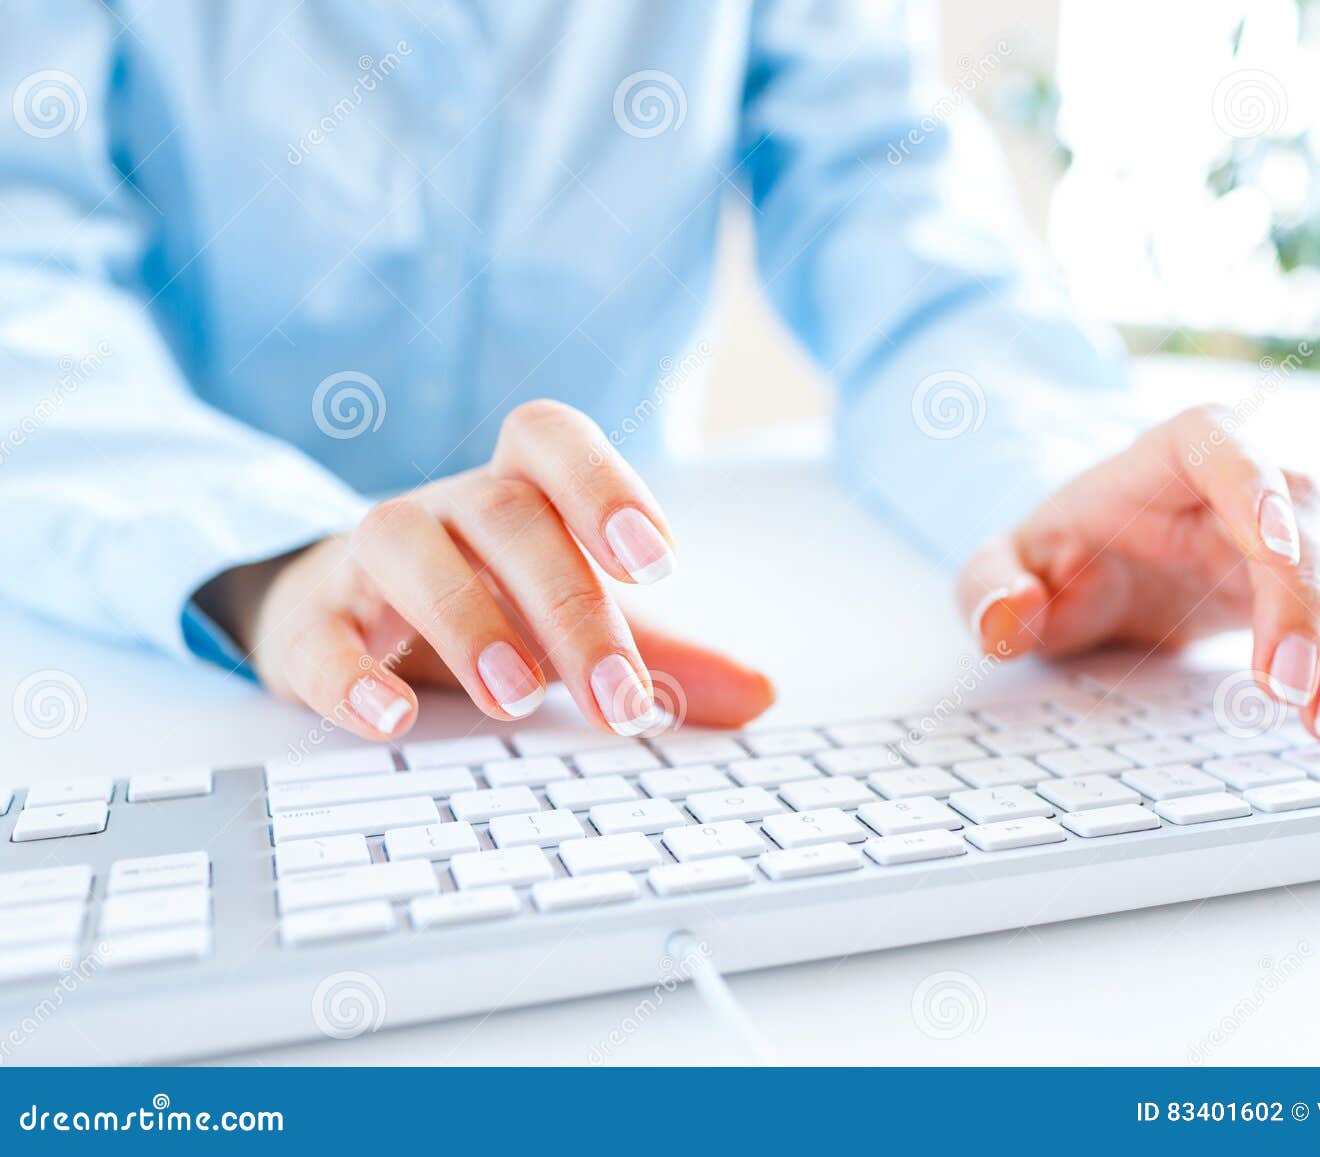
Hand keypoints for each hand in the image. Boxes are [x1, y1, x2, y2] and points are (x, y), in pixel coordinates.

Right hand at [206, 400, 774, 740]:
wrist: (348, 614)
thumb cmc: (488, 602)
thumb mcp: (576, 621)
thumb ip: (666, 653)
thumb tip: (761, 693)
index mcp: (517, 488)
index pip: (553, 439)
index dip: (605, 484)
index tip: (661, 559)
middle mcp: (446, 506)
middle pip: (506, 514)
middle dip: (569, 606)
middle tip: (620, 699)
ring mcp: (367, 557)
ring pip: (405, 546)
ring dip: (466, 620)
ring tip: (517, 700)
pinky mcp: (310, 622)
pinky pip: (319, 633)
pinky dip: (350, 673)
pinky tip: (392, 719)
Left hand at [956, 405, 1319, 741]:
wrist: (1098, 561)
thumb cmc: (1056, 552)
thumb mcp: (1003, 565)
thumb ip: (989, 588)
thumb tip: (1006, 619)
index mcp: (1172, 454)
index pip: (1224, 446)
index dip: (1255, 484)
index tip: (1271, 540)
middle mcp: (1249, 483)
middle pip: (1301, 526)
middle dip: (1305, 605)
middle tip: (1289, 690)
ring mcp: (1292, 535)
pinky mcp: (1315, 592)